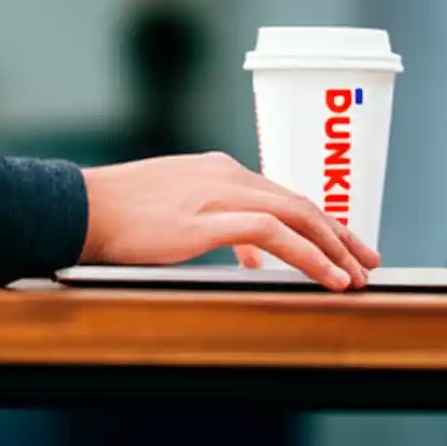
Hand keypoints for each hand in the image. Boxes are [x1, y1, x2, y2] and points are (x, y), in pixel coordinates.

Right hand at [79, 152, 380, 290]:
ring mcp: (218, 195)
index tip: (342, 243)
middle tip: (366, 260)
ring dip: (332, 246)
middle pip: (300, 202)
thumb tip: (250, 255)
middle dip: (340, 233)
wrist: (79, 207)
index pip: (282, 194)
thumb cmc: (118, 215)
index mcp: (218, 171)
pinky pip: (273, 235)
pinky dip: (307, 254)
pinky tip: (326, 274)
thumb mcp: (174, 213)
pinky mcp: (208, 220)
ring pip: (295, 215)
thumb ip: (216, 226)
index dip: (319, 221)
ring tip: (355, 275)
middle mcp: (225, 175)